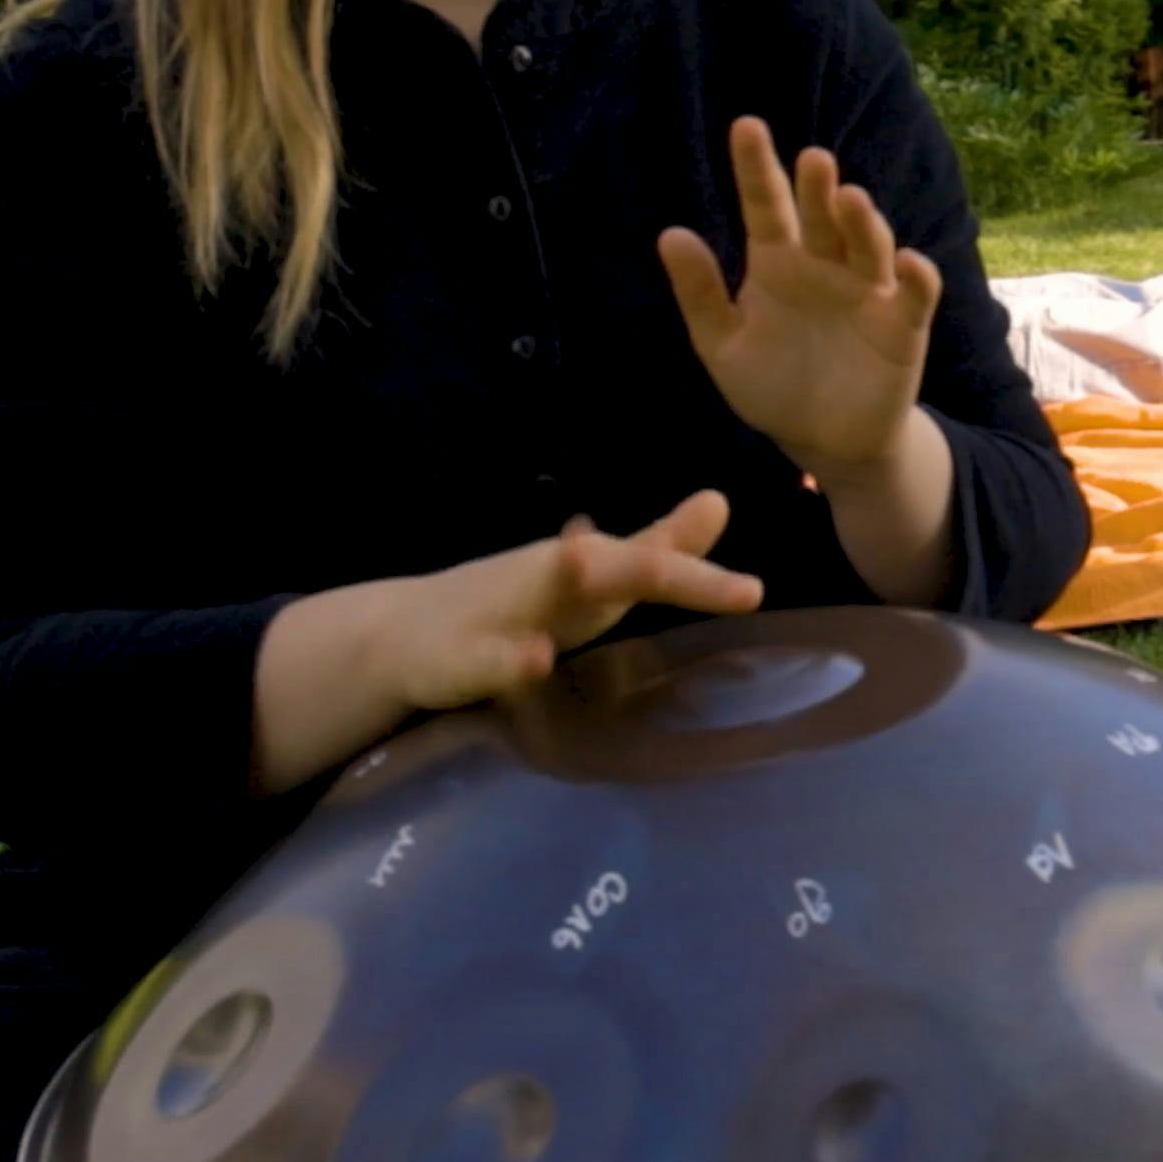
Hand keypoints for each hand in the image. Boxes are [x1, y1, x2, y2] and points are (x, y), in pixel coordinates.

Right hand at [383, 493, 760, 712]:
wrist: (407, 632)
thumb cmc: (519, 603)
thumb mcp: (595, 578)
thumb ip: (656, 546)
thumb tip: (720, 501)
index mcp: (586, 566)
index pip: (650, 563)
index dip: (701, 577)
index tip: (754, 592)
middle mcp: (551, 577)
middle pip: (613, 566)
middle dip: (669, 569)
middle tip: (740, 591)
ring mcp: (504, 612)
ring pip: (544, 595)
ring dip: (580, 582)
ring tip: (618, 569)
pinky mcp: (462, 654)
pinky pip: (488, 656)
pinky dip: (513, 658)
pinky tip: (537, 659)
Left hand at [658, 117, 941, 481]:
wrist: (823, 441)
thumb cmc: (771, 385)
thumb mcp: (722, 346)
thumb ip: (700, 294)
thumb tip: (669, 234)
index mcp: (776, 262)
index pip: (765, 205)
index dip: (756, 168)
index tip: (746, 127)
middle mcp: (823, 265)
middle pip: (821, 216)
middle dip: (817, 187)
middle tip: (812, 160)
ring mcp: (866, 291)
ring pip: (867, 245)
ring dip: (862, 222)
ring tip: (850, 200)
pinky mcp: (902, 325)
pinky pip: (914, 294)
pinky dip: (916, 277)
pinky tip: (908, 264)